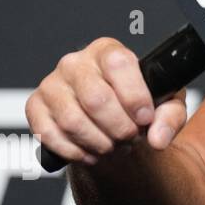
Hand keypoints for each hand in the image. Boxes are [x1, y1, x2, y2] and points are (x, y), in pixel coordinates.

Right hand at [26, 37, 187, 166]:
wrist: (109, 118)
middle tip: (131, 138)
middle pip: (96, 98)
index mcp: (108, 51)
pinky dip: (75, 151)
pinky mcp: (35, 107)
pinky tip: (92, 153)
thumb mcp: (165, 104)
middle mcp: (75, 62)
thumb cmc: (139, 104)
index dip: (134, 96)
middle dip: (119, 127)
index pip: (118, 64)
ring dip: (99, 142)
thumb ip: (169, 117)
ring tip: (114, 147)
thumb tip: (158, 138)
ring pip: (73, 121)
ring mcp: (51, 84)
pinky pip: (50, 135)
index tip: (145, 118)